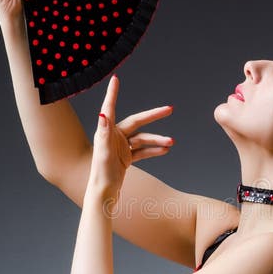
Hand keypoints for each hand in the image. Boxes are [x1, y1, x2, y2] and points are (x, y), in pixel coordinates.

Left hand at [87, 74, 174, 198]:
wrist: (103, 194)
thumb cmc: (100, 173)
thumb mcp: (104, 152)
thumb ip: (104, 132)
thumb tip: (103, 114)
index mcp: (106, 132)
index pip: (110, 108)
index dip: (113, 93)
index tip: (116, 79)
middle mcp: (113, 136)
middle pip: (137, 122)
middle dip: (153, 116)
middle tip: (169, 109)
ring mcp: (121, 147)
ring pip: (143, 139)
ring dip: (157, 140)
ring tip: (171, 142)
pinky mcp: (126, 158)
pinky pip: (143, 151)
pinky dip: (154, 150)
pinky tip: (166, 150)